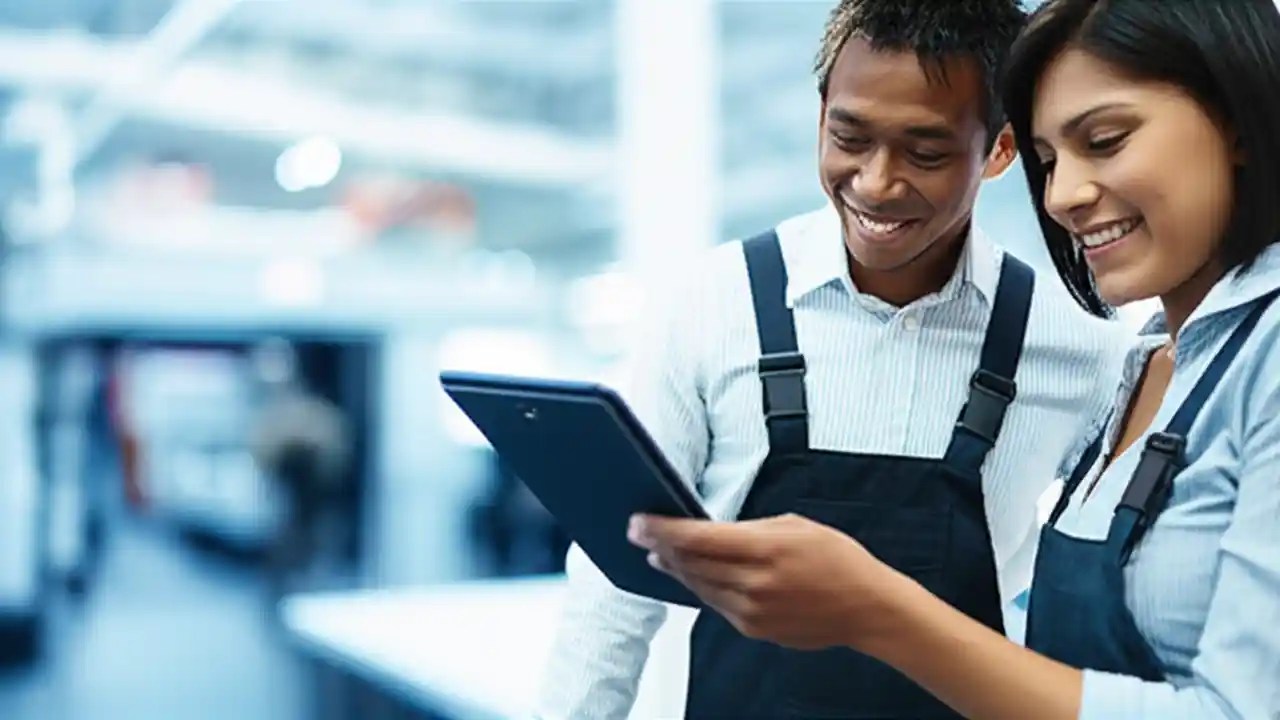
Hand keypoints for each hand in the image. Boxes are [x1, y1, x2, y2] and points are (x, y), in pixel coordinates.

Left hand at [628, 513, 912, 651]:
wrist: (867, 607)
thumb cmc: (836, 559)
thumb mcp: (793, 526)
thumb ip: (747, 530)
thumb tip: (707, 533)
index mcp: (765, 549)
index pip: (696, 539)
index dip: (661, 530)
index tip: (639, 522)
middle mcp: (754, 583)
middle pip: (690, 564)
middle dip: (660, 546)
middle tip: (639, 533)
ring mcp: (752, 611)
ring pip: (698, 586)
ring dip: (675, 568)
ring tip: (659, 553)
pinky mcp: (754, 629)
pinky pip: (716, 604)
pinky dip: (701, 587)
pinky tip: (692, 575)